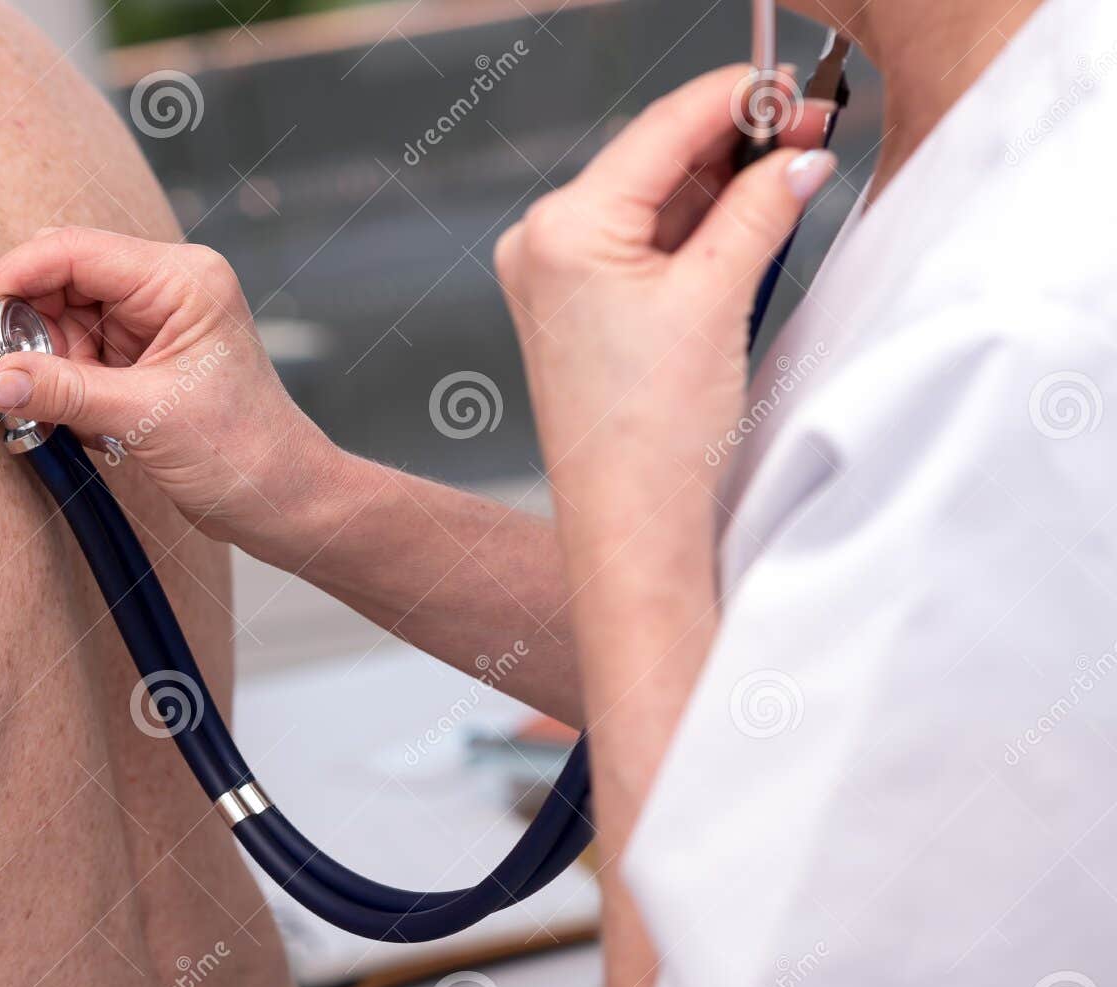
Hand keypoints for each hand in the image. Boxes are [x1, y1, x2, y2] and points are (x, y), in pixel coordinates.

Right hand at [0, 228, 343, 550]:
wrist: (282, 502)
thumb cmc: (247, 453)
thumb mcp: (148, 417)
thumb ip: (66, 392)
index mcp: (182, 280)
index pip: (75, 252)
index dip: (13, 277)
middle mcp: (167, 291)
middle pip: (63, 282)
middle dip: (26, 328)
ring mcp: (153, 326)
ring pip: (64, 323)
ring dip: (45, 366)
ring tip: (54, 411)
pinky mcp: (142, 361)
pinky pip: (78, 358)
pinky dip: (63, 387)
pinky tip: (78, 422)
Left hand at [494, 65, 835, 547]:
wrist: (630, 527)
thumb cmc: (651, 436)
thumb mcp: (717, 300)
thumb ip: (760, 209)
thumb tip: (798, 158)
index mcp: (563, 229)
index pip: (663, 128)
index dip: (739, 98)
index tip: (798, 90)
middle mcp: (543, 244)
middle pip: (656, 160)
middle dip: (736, 144)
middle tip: (811, 129)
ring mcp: (555, 278)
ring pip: (655, 202)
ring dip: (722, 187)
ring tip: (793, 173)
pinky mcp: (577, 308)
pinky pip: (644, 245)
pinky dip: (698, 230)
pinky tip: (749, 219)